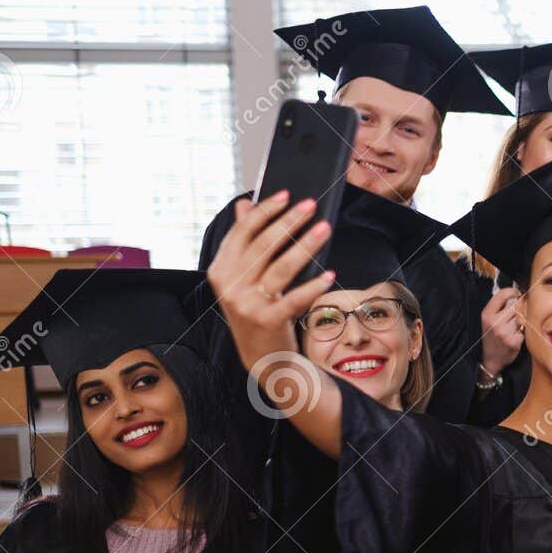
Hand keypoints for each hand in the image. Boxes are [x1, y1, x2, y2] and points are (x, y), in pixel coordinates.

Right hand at [205, 191, 336, 370]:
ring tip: (325, 229)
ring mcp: (246, 304)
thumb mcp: (244, 278)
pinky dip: (314, 286)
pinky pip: (294, 299)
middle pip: (264, 245)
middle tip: (311, 206)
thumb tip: (245, 204)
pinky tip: (330, 274)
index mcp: (221, 269)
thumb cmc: (258, 310)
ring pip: (282, 268)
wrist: (262, 357)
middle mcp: (230, 285)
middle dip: (290, 222)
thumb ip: (244, 242)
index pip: (243, 232)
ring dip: (306, 246)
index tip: (286, 195)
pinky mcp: (266, 321)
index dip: (265, 211)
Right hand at [480, 287, 523, 375]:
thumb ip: (499, 307)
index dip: (513, 292)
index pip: (503, 294)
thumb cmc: (490, 338)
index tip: (516, 294)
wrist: (490, 360)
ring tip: (513, 327)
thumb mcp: (488, 320)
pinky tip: (515, 336)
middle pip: (516, 305)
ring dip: (520, 321)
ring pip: (522, 317)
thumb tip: (516, 294)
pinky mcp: (514, 341)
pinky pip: (524, 330)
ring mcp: (505, 332)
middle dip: (518, 308)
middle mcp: (495, 322)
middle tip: (515, 314)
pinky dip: (522, 332)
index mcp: (487, 314)